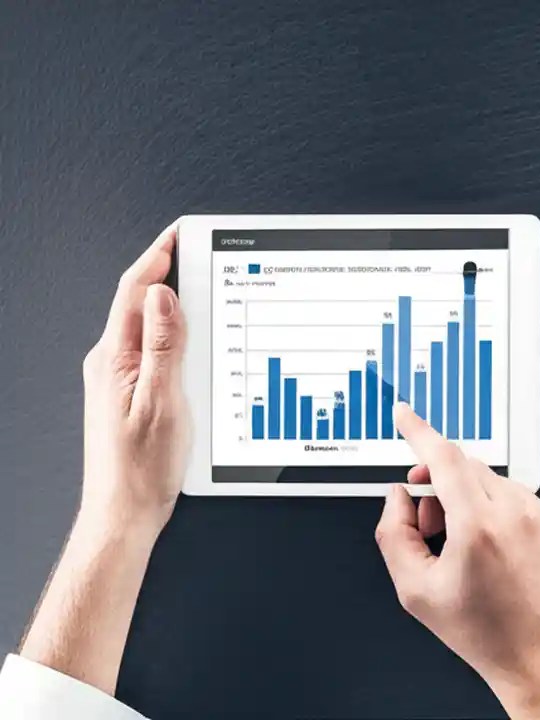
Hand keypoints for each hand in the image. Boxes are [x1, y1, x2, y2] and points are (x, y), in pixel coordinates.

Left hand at [80, 221, 188, 535]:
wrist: (124, 513)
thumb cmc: (141, 469)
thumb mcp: (161, 402)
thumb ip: (163, 347)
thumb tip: (163, 296)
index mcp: (114, 359)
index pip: (134, 291)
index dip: (157, 256)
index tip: (180, 233)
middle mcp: (112, 363)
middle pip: (141, 301)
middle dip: (170, 271)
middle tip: (200, 250)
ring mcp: (120, 378)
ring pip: (150, 325)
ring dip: (175, 302)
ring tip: (203, 285)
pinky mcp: (132, 393)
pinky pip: (155, 349)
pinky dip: (177, 333)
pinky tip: (197, 338)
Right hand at [375, 403, 539, 718]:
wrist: (538, 654)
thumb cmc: (482, 630)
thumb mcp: (415, 589)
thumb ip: (393, 534)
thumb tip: (399, 498)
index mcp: (478, 527)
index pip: (443, 458)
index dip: (419, 432)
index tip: (406, 415)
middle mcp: (516, 514)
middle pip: (466, 468)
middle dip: (439, 485)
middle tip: (431, 524)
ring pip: (494, 483)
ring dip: (473, 501)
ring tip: (469, 547)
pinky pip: (523, 500)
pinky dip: (504, 514)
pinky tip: (501, 552)